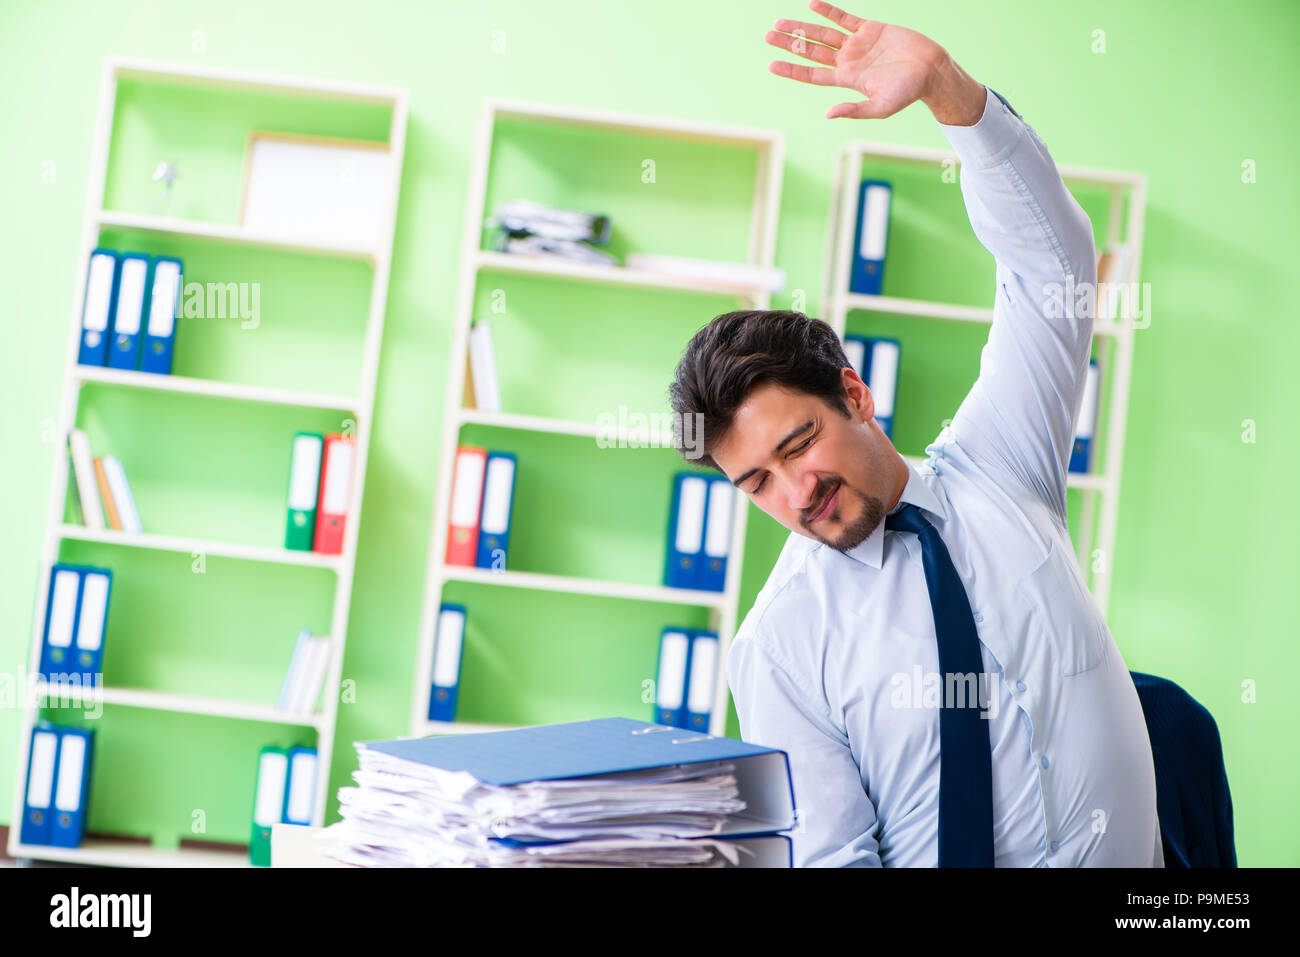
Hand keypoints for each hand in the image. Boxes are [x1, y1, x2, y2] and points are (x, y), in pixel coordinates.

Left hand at [766, 1, 984, 124]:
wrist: (931, 70)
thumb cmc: (908, 92)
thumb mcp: (880, 107)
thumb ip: (854, 110)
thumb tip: (828, 113)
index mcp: (847, 79)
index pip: (812, 74)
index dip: (791, 69)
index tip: (771, 64)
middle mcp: (848, 61)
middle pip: (811, 51)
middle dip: (789, 44)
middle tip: (767, 36)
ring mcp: (857, 44)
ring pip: (822, 33)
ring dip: (802, 27)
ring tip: (779, 22)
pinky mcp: (870, 28)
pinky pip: (844, 18)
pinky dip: (828, 11)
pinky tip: (812, 5)